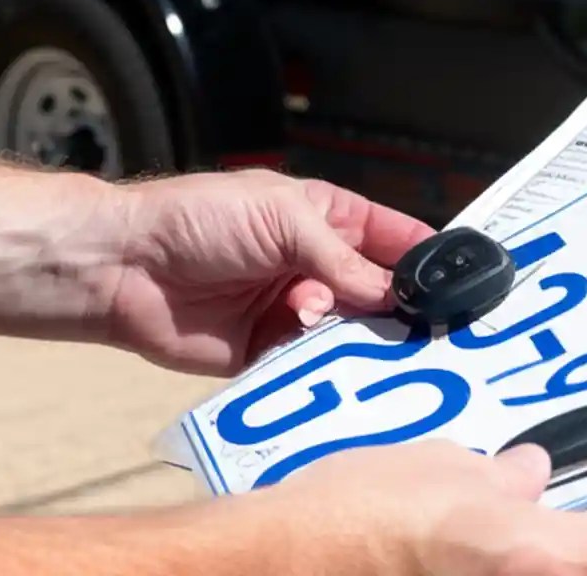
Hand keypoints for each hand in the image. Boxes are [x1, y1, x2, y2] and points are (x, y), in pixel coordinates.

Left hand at [105, 169, 434, 375]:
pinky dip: (323, 366)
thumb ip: (342, 259)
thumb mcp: (282, 219)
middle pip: (380, 294)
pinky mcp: (270, 353)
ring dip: (356, 336)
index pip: (394, 239)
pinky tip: (328, 363)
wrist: (124, 268)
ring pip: (351, 333)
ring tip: (350, 334)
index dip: (427, 259)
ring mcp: (296, 311)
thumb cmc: (199, 220)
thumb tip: (394, 294)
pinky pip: (312, 365)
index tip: (462, 285)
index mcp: (327, 220)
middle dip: (399, 309)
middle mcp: (318, 267)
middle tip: (423, 329)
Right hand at [204, 439, 586, 575]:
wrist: (279, 566)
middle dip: (575, 534)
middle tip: (551, 496)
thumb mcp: (439, 466)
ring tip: (496, 521)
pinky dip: (491, 569)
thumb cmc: (359, 512)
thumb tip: (531, 476)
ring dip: (530, 554)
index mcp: (540, 557)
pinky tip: (457, 550)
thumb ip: (501, 475)